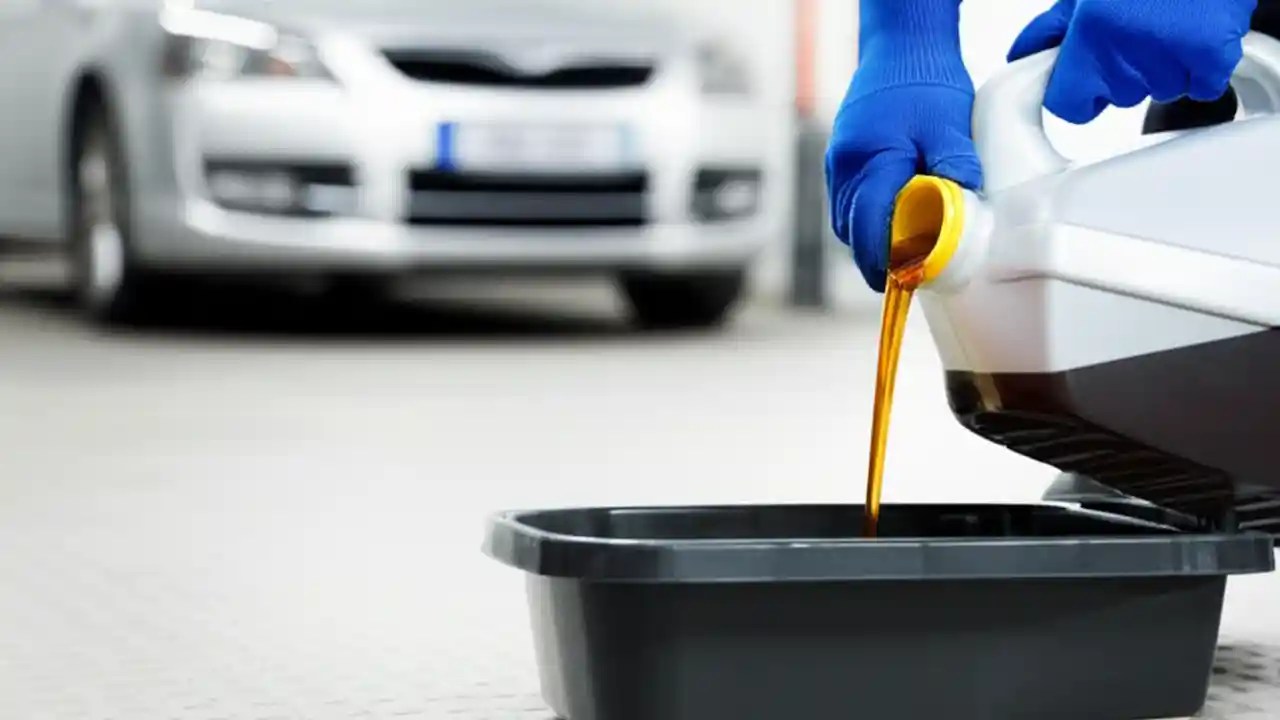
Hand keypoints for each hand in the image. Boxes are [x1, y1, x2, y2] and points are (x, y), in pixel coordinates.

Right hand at [825, 1, 981, 291]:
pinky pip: (847, 201)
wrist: (901, 44)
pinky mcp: (841, 157)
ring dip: (868, 238)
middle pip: (851, 229)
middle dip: (873, 257)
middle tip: (902, 276)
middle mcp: (845, 166)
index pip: (869, 226)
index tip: (895, 283)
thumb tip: (963, 205)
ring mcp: (838, 162)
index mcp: (870, 160)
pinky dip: (865, 218)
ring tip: (898, 254)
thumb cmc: (925, 80)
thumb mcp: (949, 124)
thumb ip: (955, 165)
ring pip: (845, 218)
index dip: (881, 261)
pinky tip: (890, 221)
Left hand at [1009, 0, 1257, 123]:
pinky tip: (1198, 32)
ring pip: (1162, 90)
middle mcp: (1124, 50)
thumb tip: (1023, 55)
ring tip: (1170, 22)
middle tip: (1139, 29)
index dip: (1079, 94)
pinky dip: (1204, 68)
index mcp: (1088, 32)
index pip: (1068, 104)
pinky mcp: (1212, 56)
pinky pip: (1203, 87)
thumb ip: (1052, 26)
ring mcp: (1170, 57)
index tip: (1087, 80)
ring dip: (1166, 68)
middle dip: (1127, 73)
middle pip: (1119, 96)